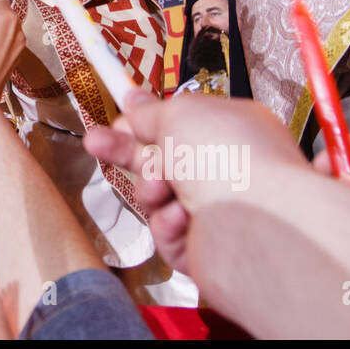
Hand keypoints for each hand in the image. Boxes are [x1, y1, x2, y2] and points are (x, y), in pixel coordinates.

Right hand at [84, 90, 306, 273]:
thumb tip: (133, 100)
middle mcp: (228, 170)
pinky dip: (168, 224)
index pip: (180, 125)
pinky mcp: (206, 248)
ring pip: (160, 198)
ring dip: (152, 189)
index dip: (144, 123)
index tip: (116, 120)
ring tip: (160, 188)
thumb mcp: (180, 114)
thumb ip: (151, 111)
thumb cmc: (227, 158)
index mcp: (232, 130)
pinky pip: (168, 232)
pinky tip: (182, 218)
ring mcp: (219, 211)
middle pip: (164, 160)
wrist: (255, 227)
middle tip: (94, 143)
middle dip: (127, 153)